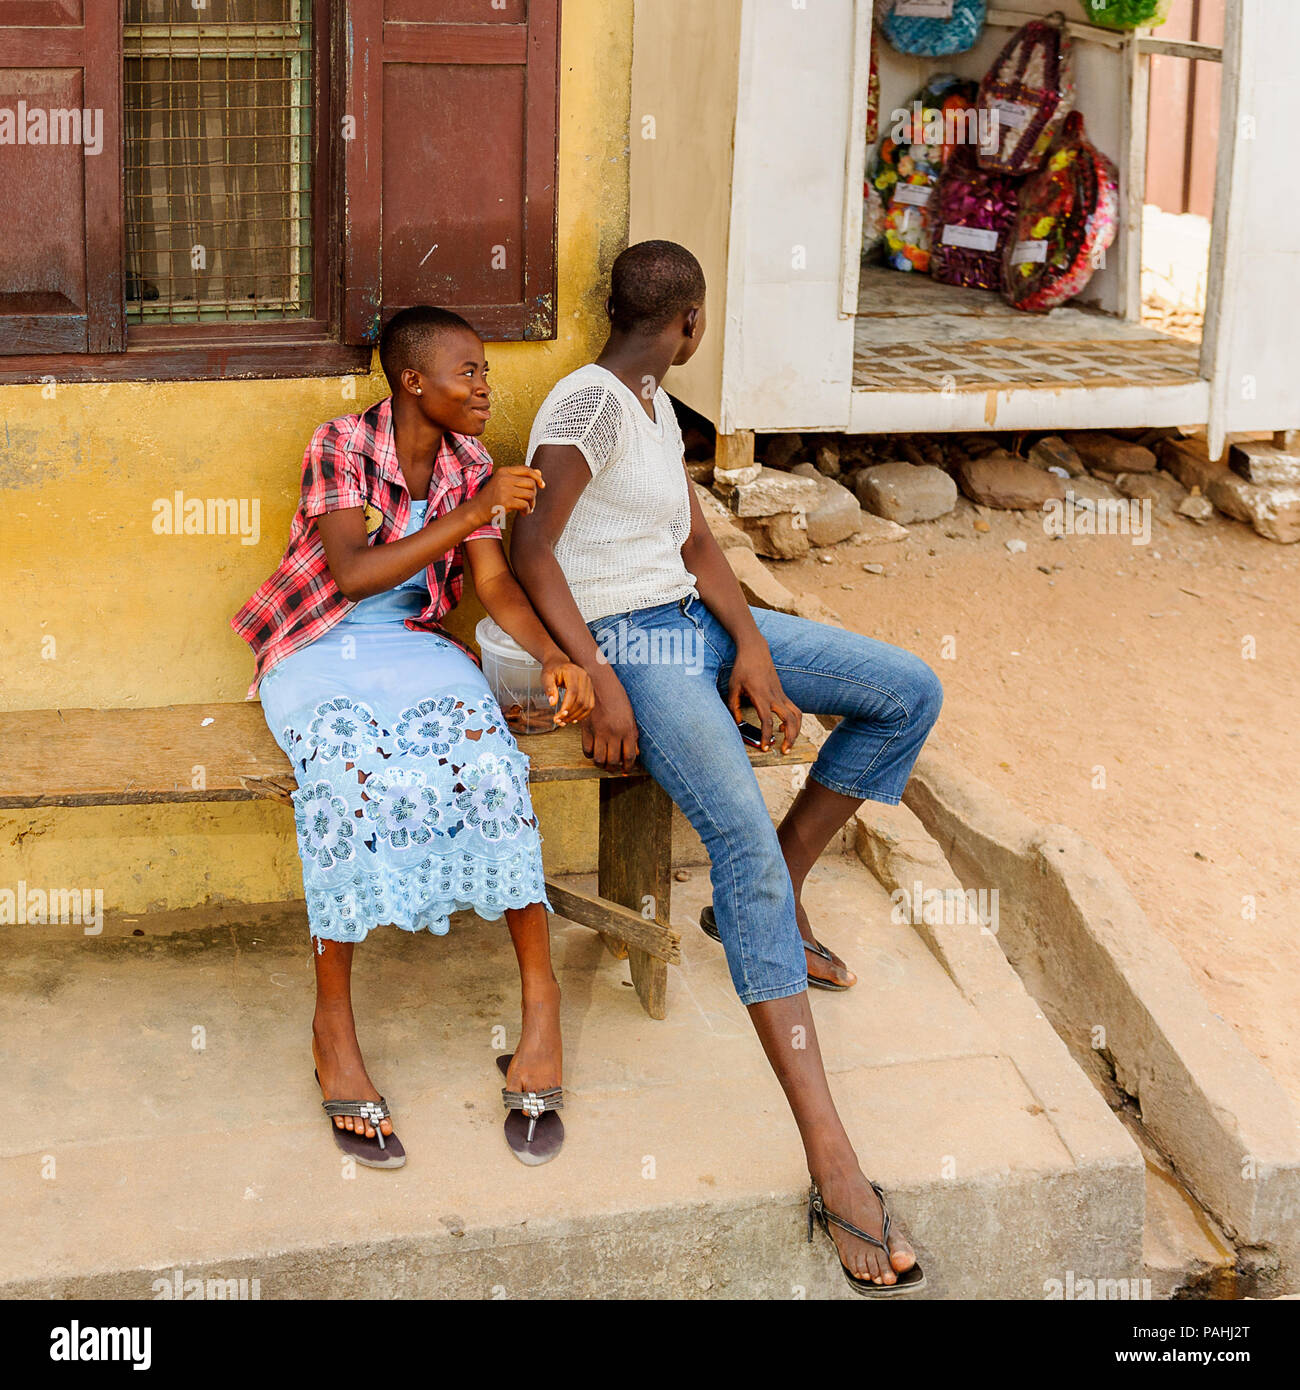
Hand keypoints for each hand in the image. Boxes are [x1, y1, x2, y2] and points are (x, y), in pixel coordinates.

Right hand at [472, 465, 544, 528]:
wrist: (476, 510)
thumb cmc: (491, 498)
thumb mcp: (504, 483)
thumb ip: (520, 477)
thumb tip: (539, 472)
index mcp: (504, 471)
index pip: (526, 469)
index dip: (537, 477)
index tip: (542, 485)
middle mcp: (504, 478)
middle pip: (531, 483)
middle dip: (534, 494)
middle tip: (530, 502)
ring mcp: (504, 489)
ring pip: (530, 494)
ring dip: (532, 504)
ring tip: (527, 508)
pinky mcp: (505, 502)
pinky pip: (525, 505)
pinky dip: (527, 510)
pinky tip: (523, 513)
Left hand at [542, 657, 594, 727]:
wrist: (559, 662)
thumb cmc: (552, 669)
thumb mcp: (546, 677)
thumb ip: (549, 688)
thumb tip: (552, 703)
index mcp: (573, 673)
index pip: (573, 692)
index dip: (567, 706)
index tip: (559, 715)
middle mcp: (584, 678)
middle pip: (581, 700)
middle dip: (571, 713)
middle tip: (559, 721)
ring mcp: (589, 684)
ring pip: (587, 705)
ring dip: (577, 716)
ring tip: (565, 721)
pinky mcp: (590, 690)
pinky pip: (590, 705)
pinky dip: (583, 714)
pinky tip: (573, 718)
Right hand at [578, 674, 639, 774]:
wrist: (599, 684)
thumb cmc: (618, 699)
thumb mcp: (630, 716)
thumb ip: (633, 735)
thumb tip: (636, 754)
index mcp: (627, 730)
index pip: (629, 756)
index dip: (628, 767)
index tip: (626, 771)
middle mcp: (614, 733)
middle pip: (613, 761)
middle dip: (614, 768)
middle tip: (614, 769)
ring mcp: (599, 732)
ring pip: (599, 759)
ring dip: (602, 764)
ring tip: (604, 763)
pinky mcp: (587, 730)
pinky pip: (587, 750)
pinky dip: (590, 755)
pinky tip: (594, 753)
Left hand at [727, 638, 801, 753]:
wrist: (755, 651)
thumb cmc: (742, 669)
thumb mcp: (732, 687)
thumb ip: (734, 707)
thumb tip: (738, 724)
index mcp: (761, 696)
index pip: (767, 720)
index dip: (766, 736)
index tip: (765, 747)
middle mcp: (774, 696)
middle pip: (789, 720)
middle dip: (790, 738)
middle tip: (784, 751)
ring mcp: (781, 694)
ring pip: (796, 715)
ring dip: (796, 731)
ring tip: (788, 743)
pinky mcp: (783, 693)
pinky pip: (795, 709)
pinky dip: (795, 721)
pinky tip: (784, 727)